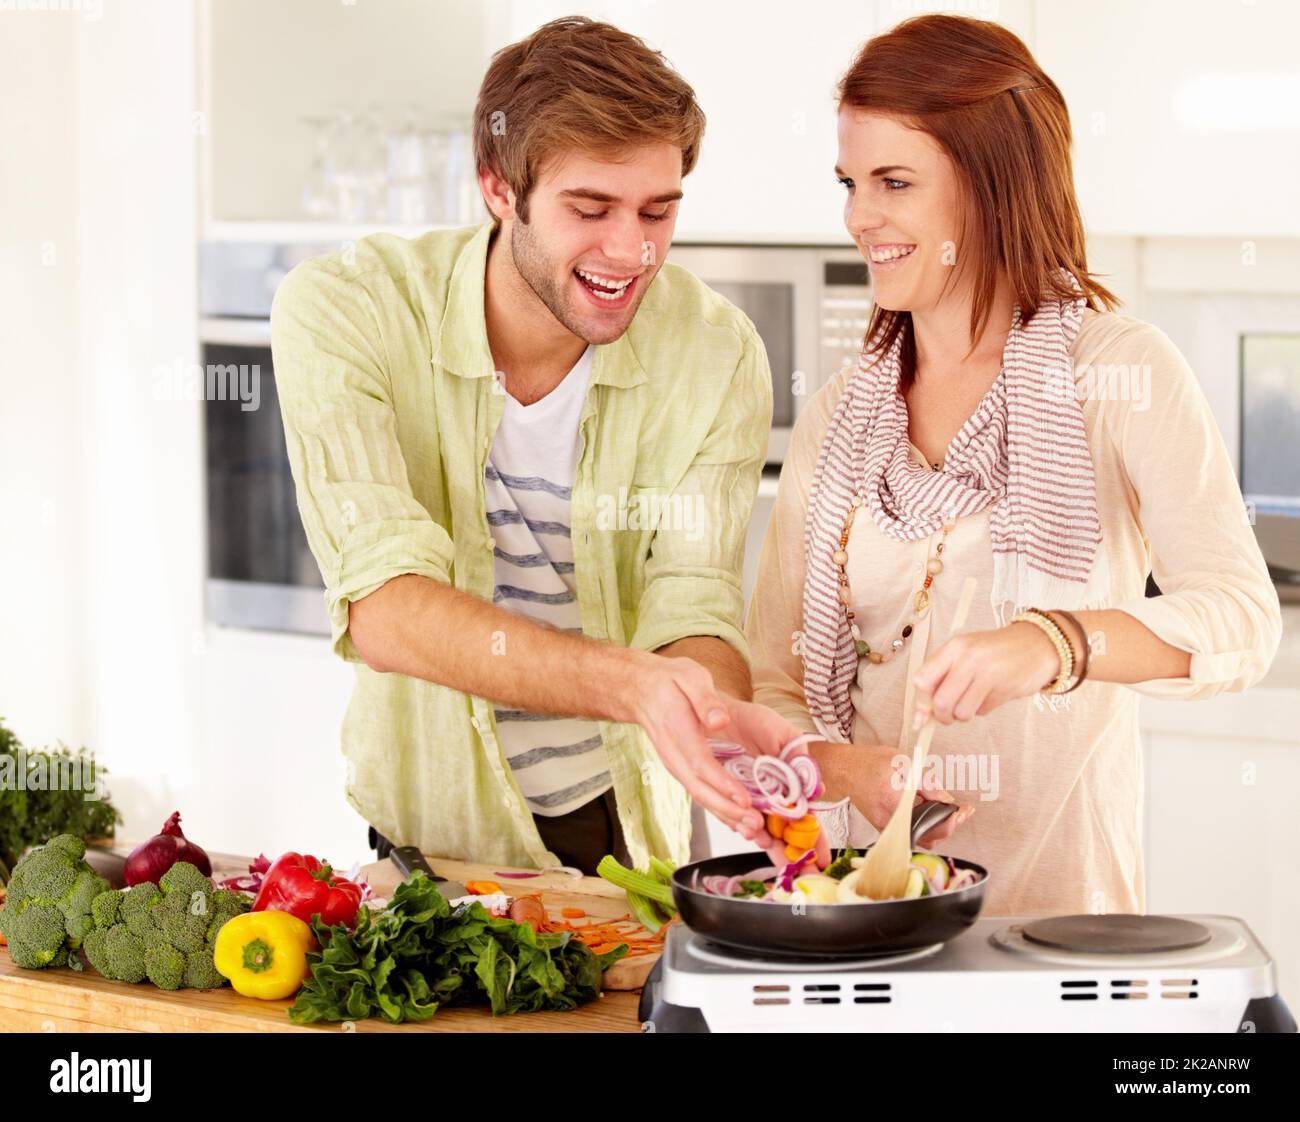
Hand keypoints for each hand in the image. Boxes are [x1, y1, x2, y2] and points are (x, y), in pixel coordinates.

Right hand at [623, 652, 764, 835]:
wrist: (642, 691)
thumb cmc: (670, 682)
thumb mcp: (688, 676)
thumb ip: (704, 698)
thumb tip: (720, 720)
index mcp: (678, 731)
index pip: (700, 763)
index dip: (722, 783)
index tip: (744, 798)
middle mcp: (675, 756)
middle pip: (701, 789)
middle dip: (728, 810)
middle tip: (756, 825)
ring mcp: (677, 765)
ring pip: (701, 796)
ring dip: (727, 816)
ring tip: (754, 831)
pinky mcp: (683, 770)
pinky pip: (702, 793)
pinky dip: (720, 810)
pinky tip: (740, 822)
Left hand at [711, 700, 833, 869]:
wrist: (719, 709)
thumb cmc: (755, 722)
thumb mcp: (784, 736)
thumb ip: (800, 759)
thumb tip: (818, 789)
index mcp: (787, 787)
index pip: (805, 820)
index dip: (815, 841)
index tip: (824, 860)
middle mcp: (767, 799)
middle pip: (784, 835)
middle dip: (795, 856)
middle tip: (805, 874)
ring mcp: (746, 799)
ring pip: (760, 830)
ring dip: (770, 844)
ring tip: (777, 851)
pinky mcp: (723, 796)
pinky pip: (733, 815)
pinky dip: (744, 825)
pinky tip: (754, 833)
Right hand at [810, 740, 974, 847]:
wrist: (842, 770)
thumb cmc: (868, 762)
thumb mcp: (901, 762)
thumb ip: (926, 782)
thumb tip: (947, 800)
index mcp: (895, 801)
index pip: (932, 823)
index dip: (953, 819)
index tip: (963, 810)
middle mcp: (890, 820)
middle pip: (931, 837)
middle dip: (950, 825)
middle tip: (962, 811)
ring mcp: (886, 827)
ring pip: (922, 839)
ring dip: (939, 829)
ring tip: (949, 812)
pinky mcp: (884, 828)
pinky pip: (911, 835)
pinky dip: (926, 828)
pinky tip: (932, 814)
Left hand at [911, 622, 1059, 727]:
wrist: (1039, 644)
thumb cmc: (996, 650)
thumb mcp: (965, 651)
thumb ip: (942, 675)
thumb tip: (922, 713)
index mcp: (954, 647)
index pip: (923, 680)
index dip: (920, 702)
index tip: (922, 713)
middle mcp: (969, 659)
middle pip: (940, 702)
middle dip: (941, 716)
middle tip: (947, 715)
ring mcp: (989, 674)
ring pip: (961, 712)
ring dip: (963, 714)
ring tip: (972, 701)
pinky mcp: (1005, 690)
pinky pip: (982, 711)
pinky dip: (982, 709)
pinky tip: (991, 694)